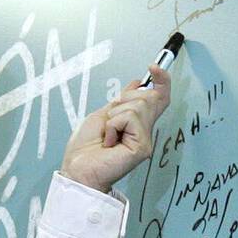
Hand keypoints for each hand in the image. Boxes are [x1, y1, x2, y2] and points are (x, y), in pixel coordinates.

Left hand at [60, 63, 172, 192]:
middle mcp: (143, 131)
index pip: (158, 98)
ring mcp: (144, 139)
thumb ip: (122, 101)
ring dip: (115, 115)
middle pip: (148, 97)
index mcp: (135, 123)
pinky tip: (109, 141)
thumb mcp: (103, 114)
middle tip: (109, 122)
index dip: (161, 80)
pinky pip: (130, 118)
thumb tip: (137, 83)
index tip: (153, 67)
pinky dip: (114, 125)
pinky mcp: (142, 147)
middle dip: (124, 100)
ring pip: (138, 105)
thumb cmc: (84, 149)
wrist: (77, 170)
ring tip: (108, 135)